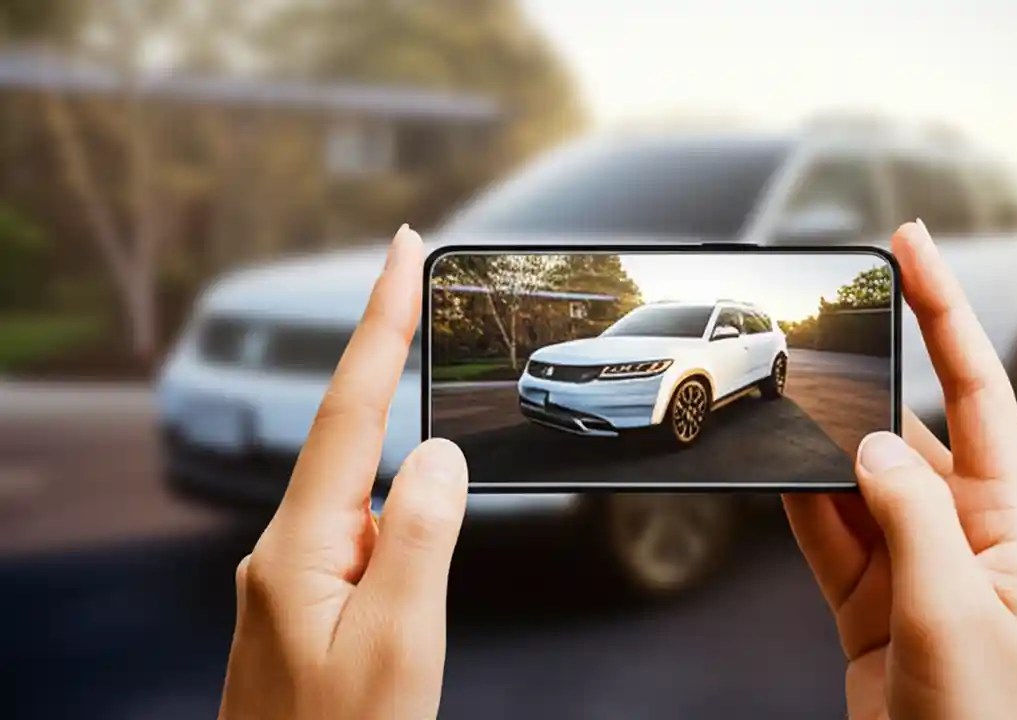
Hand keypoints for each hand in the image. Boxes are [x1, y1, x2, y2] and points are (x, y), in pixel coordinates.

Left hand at [219, 226, 467, 719]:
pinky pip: (362, 537)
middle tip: (417, 290)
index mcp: (300, 548)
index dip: (377, 322)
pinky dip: (397, 522)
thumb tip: (436, 454)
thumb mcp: (400, 644)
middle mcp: (286, 550)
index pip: (349, 409)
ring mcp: (292, 578)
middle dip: (388, 363)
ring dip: (404, 474)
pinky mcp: (306, 603)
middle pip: (351, 436)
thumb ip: (423, 539)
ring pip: (364, 496)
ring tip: (437, 492)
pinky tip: (415, 566)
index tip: (398, 252)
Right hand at [783, 221, 1016, 719]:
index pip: (976, 391)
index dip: (946, 311)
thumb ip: (909, 518)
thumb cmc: (984, 718)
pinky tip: (773, 471)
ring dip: (819, 448)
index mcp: (1008, 520)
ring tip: (779, 409)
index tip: (914, 245)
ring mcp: (909, 561)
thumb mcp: (955, 611)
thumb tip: (866, 442)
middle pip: (905, 426)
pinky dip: (796, 503)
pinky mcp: (865, 595)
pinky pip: (824, 531)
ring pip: (854, 478)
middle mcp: (960, 528)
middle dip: (862, 380)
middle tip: (814, 330)